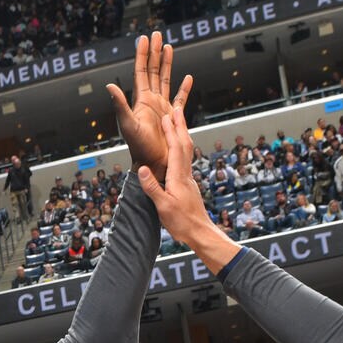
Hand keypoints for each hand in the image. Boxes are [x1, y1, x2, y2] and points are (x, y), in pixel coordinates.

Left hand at [105, 31, 192, 172]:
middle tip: (156, 34)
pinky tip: (188, 77)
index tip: (144, 38)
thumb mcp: (128, 125)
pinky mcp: (172, 116)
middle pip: (153, 70)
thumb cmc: (139, 147)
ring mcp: (162, 107)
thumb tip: (109, 85)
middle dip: (154, 52)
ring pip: (165, 79)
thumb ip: (120, 105)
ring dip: (167, 63)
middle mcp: (151, 100)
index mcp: (140, 100)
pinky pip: (180, 98)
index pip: (141, 71)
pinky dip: (184, 88)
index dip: (143, 55)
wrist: (153, 163)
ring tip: (168, 47)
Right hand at [137, 110, 235, 270]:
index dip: (171, 131)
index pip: (175, 149)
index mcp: (178, 177)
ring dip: (182, 134)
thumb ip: (152, 187)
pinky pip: (186, 160)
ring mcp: (188, 179)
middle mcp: (185, 174)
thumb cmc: (182, 222)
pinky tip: (178, 149)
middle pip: (184, 145)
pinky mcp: (188, 184)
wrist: (200, 233)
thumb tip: (142, 169)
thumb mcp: (163, 206)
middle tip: (176, 109)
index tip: (167, 116)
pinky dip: (182, 148)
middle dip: (180, 126)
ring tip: (178, 123)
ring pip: (187, 151)